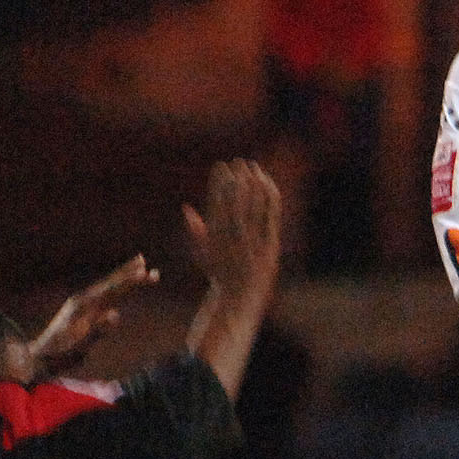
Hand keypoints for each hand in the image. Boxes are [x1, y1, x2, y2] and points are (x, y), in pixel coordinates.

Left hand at [29, 254, 158, 375]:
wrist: (39, 357)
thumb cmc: (60, 355)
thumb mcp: (80, 347)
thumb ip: (98, 330)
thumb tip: (116, 314)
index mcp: (84, 307)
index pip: (111, 290)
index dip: (128, 281)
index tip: (144, 272)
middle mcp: (82, 300)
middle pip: (109, 282)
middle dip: (128, 272)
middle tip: (144, 261)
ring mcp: (80, 303)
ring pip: (105, 285)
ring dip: (121, 275)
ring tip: (137, 264)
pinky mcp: (80, 309)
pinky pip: (101, 293)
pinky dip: (113, 286)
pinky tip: (119, 285)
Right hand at [183, 159, 281, 305]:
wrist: (239, 297)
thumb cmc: (219, 274)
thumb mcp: (202, 254)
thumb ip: (196, 231)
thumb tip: (187, 209)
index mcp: (214, 233)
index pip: (216, 197)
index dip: (219, 179)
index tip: (220, 165)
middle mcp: (233, 236)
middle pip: (236, 196)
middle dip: (237, 175)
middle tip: (238, 161)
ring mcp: (253, 240)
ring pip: (255, 201)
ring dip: (254, 180)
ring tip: (253, 166)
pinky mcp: (269, 243)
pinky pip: (271, 212)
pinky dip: (269, 195)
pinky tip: (267, 182)